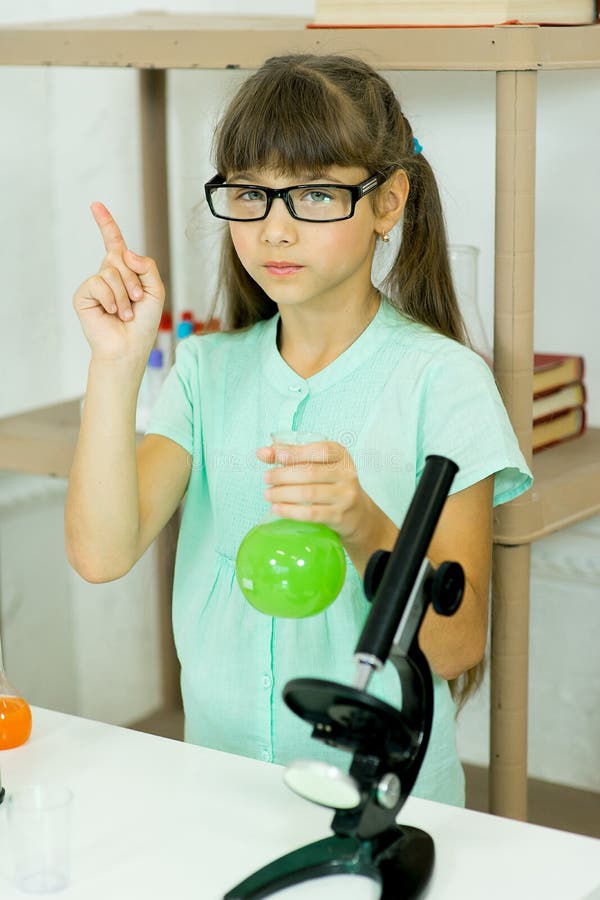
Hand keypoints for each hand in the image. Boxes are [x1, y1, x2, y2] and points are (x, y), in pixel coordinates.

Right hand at [73, 202, 164, 360]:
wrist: (129, 347)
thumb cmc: (143, 323)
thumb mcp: (156, 291)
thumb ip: (148, 267)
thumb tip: (126, 251)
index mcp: (125, 271)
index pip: (114, 242)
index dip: (106, 224)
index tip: (96, 205)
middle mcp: (107, 275)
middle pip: (120, 256)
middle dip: (133, 279)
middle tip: (137, 300)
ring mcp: (94, 284)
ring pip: (111, 271)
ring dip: (125, 294)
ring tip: (126, 312)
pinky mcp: (83, 295)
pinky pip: (99, 283)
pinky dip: (112, 299)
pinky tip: (113, 313)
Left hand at [257, 440, 372, 544]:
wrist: (357, 513)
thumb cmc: (332, 484)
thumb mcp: (319, 465)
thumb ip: (292, 456)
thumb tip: (262, 453)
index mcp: (341, 455)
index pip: (320, 450)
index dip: (297, 452)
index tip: (277, 455)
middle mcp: (346, 474)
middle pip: (310, 472)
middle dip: (283, 475)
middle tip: (266, 477)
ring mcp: (345, 496)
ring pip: (309, 493)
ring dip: (283, 494)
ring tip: (268, 494)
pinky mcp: (339, 516)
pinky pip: (311, 513)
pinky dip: (290, 511)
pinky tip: (277, 508)